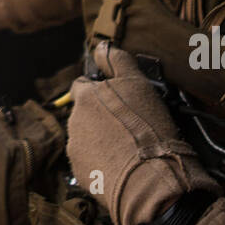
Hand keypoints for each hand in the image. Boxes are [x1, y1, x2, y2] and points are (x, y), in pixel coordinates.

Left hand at [66, 41, 218, 224]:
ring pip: (87, 137)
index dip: (100, 90)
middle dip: (101, 116)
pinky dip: (102, 161)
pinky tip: (122, 163)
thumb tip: (101, 46)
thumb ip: (116, 60)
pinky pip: (89, 161)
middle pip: (85, 112)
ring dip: (101, 138)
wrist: (150, 178)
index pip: (82, 84)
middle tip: (127, 124)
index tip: (116, 99)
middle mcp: (74, 121)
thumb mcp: (137, 83)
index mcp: (85, 97)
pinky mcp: (81, 172)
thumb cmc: (147, 128)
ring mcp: (75, 148)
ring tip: (127, 146)